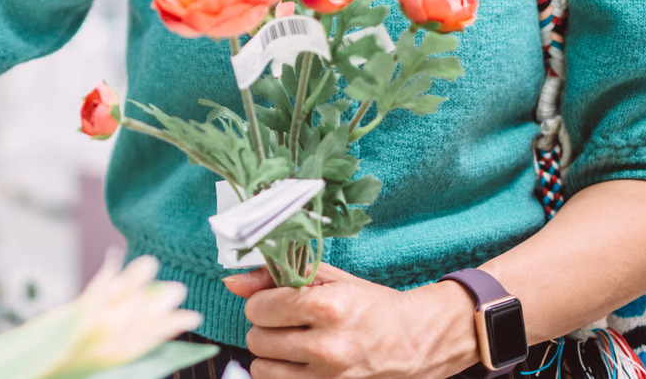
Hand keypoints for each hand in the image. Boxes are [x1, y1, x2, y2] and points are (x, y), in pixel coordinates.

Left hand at [223, 264, 480, 378]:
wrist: (414, 343)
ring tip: (293, 344)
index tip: (278, 303)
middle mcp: (327, 346)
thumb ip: (276, 277)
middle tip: (289, 324)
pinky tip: (300, 363)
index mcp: (327, 307)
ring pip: (262, 368)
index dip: (264, 303)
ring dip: (271, 355)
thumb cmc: (369, 306)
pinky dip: (282, 374)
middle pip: (256, 338)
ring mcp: (329, 377)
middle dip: (266, 328)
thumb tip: (232, 282)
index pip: (259, 308)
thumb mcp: (329, 280)